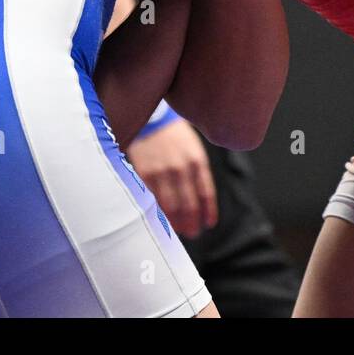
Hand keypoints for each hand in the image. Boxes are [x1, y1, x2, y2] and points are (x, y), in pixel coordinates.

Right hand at [126, 119, 217, 238]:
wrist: (152, 121)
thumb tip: (201, 200)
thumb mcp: (193, 149)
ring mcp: (162, 172)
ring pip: (171, 206)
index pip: (205, 193)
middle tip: (193, 233)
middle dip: (192, 222)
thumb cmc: (175, 137)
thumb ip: (198, 171)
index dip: (208, 211)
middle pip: (189, 204)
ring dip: (177, 222)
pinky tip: (163, 220)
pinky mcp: (145, 175)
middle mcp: (181, 168)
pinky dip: (159, 213)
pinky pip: (154, 200)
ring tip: (179, 231)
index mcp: (197, 161)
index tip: (208, 224)